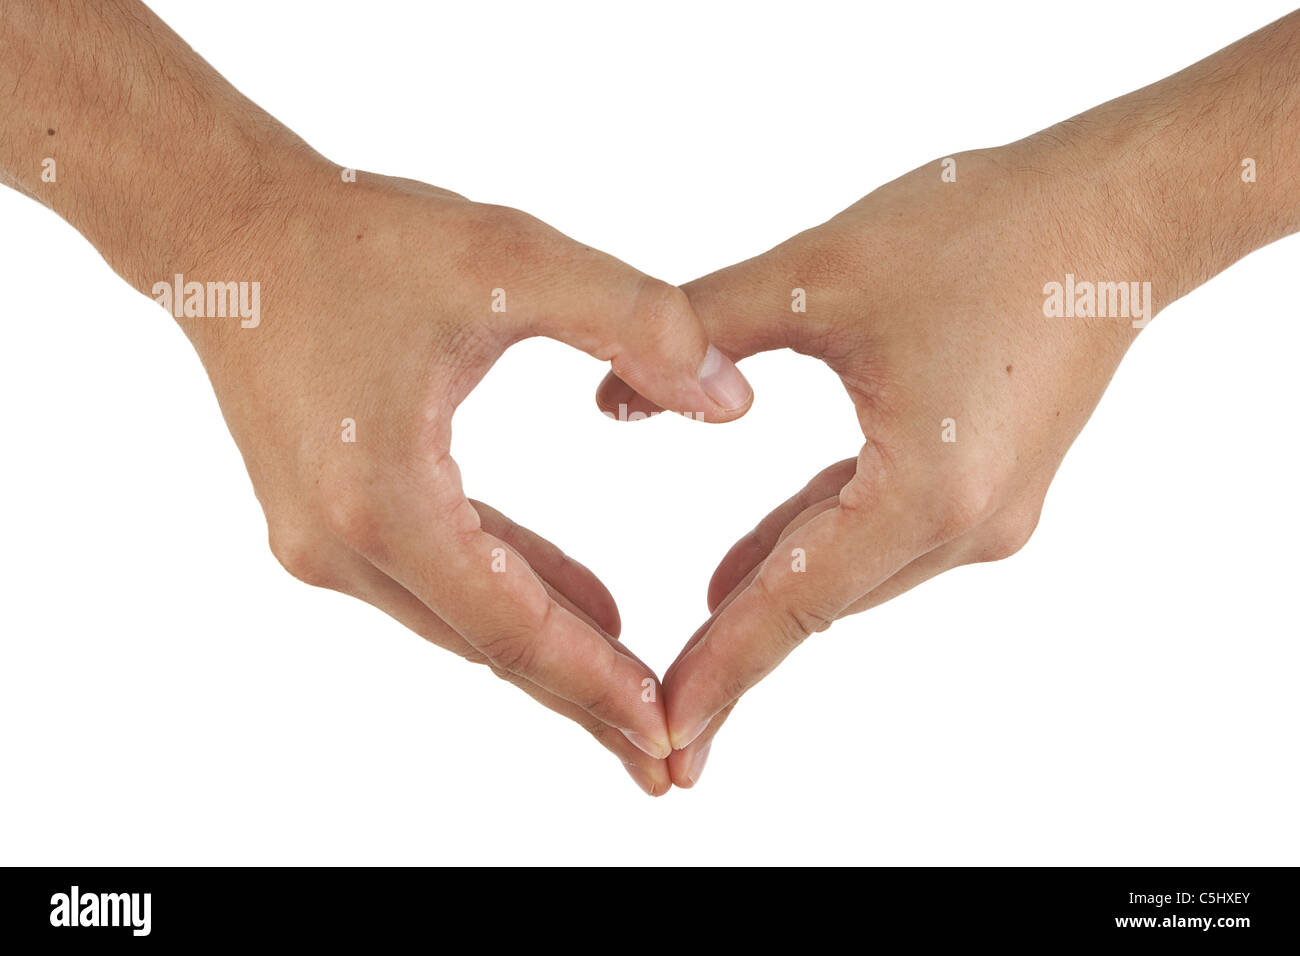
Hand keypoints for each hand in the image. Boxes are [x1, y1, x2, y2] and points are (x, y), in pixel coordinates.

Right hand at [185, 163, 752, 794]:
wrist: (233, 229)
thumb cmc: (361, 238)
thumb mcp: (510, 258)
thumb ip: (635, 322)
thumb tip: (734, 403)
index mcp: (382, 498)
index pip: (514, 625)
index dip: (598, 683)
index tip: (671, 733)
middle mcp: (342, 545)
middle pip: (491, 648)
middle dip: (585, 700)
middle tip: (669, 761)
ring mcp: (325, 543)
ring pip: (466, 623)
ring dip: (552, 657)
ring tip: (640, 698)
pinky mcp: (328, 523)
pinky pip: (442, 580)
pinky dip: (512, 597)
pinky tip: (583, 607)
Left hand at [597, 139, 1153, 784]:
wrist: (1115, 209)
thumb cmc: (979, 228)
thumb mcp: (817, 276)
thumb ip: (702, 329)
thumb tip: (609, 396)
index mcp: (927, 493)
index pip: (795, 606)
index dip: (722, 670)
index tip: (665, 731)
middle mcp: (967, 526)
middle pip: (822, 605)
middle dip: (737, 649)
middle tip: (660, 712)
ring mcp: (989, 514)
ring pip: (850, 571)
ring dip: (775, 595)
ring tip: (695, 640)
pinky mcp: (992, 486)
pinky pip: (880, 533)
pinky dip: (815, 544)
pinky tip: (758, 558)